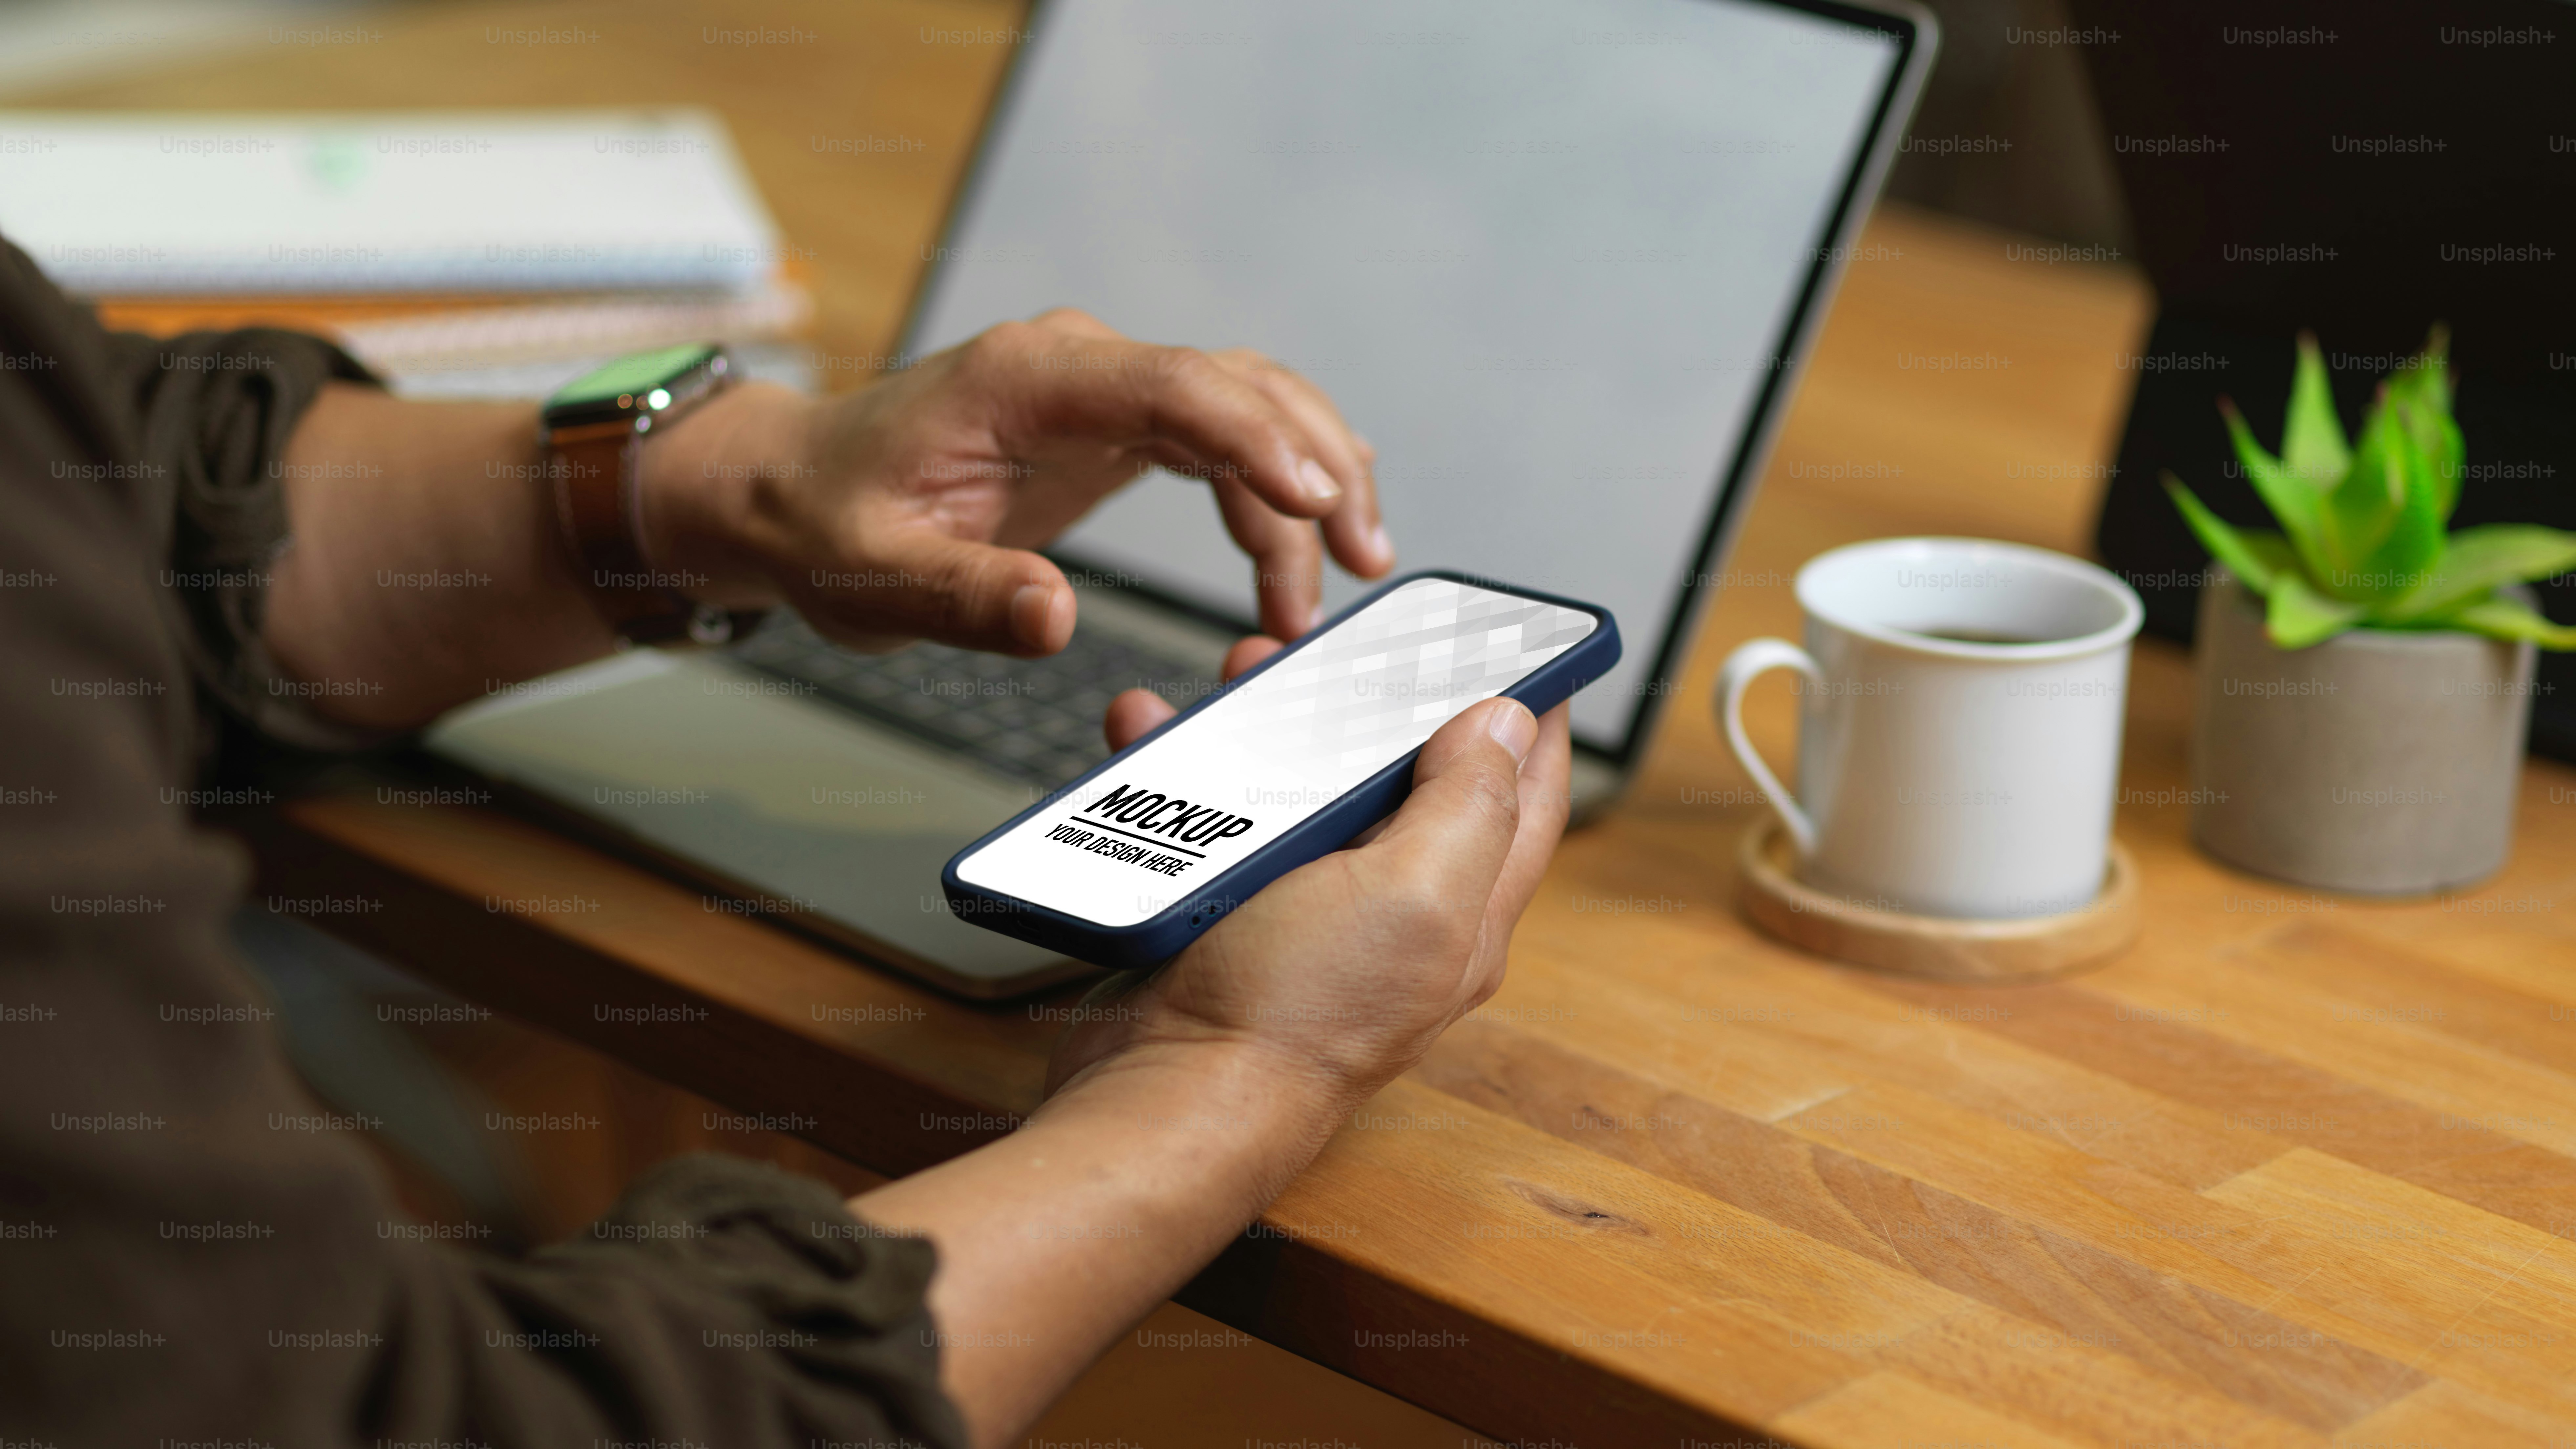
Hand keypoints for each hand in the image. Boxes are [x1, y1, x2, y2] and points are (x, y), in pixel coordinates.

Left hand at [642, 309, 1391, 648]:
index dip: (1255, 440)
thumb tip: (1051, 617)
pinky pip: (1219, 434)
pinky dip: (1272, 483)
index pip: (1173, 387)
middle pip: (1235, 387)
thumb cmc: (827, 525)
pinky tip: (1313, 536)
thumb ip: (962, 597)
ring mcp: (1101, 388)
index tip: (1318, 502)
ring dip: (1308, 473)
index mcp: (1023, 380)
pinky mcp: (1113, 423)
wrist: (790, 491)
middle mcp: (1075, 365)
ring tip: (1353, 566)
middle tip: (1362, 560)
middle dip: (1313, 466)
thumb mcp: (873, 575)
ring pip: (1244, 404)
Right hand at [1042, 636, 1575, 1109]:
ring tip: (1243, 676)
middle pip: (1407, 776)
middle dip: (1379, 699)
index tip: (1524, 646)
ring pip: (1305, 786)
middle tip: (1346, 649)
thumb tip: (1511, 722)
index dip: (1534, 715)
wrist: (1164, 1096)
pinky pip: (1218, 818)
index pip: (1525, 794)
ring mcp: (1307, 913)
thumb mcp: (1411, 893)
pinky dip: (1190, 771)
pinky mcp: (1227, 912)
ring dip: (1276, 723)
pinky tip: (1159, 738)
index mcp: (1461, 907)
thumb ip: (1469, 806)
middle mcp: (1393, 910)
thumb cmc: (1289, 1019)